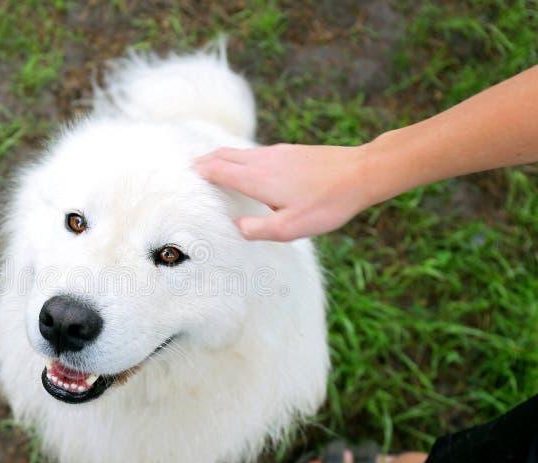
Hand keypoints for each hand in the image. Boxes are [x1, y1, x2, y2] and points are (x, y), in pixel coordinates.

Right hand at [192, 144, 370, 240]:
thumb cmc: (327, 204)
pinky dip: (240, 158)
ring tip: (212, 167)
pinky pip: (255, 152)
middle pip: (223, 155)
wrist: (361, 173)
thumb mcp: (290, 228)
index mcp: (257, 179)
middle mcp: (262, 161)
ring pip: (239, 152)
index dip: (198, 172)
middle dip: (204, 161)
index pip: (217, 170)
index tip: (183, 174)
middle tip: (189, 168)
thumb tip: (235, 226)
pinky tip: (247, 167)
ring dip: (221, 158)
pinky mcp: (290, 151)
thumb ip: (257, 229)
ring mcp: (277, 153)